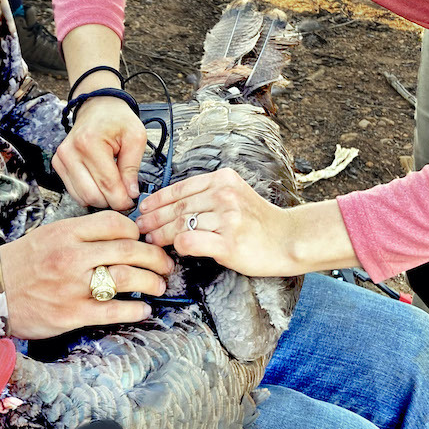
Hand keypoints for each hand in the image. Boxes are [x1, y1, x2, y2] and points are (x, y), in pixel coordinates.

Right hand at [0, 211, 173, 338]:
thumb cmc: (20, 264)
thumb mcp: (48, 235)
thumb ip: (80, 234)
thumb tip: (117, 235)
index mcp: (67, 233)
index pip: (116, 223)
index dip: (137, 231)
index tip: (144, 240)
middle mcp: (72, 256)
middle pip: (128, 250)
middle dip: (154, 258)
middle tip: (165, 265)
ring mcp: (72, 285)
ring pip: (125, 278)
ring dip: (150, 282)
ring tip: (158, 286)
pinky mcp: (71, 313)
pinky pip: (112, 310)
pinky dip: (135, 310)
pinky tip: (144, 310)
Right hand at [53, 96, 147, 210]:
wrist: (98, 107)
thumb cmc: (117, 120)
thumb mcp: (135, 137)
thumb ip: (133, 167)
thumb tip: (131, 193)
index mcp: (89, 142)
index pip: (107, 184)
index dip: (122, 199)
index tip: (133, 200)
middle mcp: (70, 152)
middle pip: (92, 195)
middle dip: (111, 201)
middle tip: (125, 195)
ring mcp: (61, 159)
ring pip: (81, 197)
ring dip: (100, 199)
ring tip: (114, 187)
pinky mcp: (58, 164)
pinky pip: (74, 192)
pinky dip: (89, 193)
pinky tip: (100, 183)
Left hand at [135, 168, 305, 276]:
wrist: (288, 239)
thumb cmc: (259, 222)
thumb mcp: (235, 195)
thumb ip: (208, 195)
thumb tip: (172, 205)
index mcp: (223, 179)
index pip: (180, 188)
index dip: (157, 199)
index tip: (144, 208)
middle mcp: (224, 195)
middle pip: (178, 207)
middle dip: (154, 218)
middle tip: (140, 227)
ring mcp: (227, 218)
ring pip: (181, 224)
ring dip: (161, 233)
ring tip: (151, 239)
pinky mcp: (229, 242)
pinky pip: (191, 241)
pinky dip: (178, 245)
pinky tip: (174, 249)